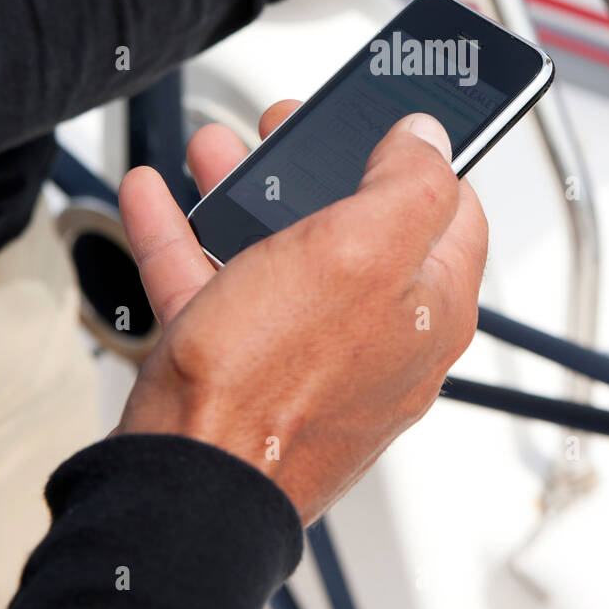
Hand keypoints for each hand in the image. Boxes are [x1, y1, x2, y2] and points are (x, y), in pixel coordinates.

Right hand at [115, 104, 487, 525]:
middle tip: (286, 127)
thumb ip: (411, 184)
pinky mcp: (246, 374)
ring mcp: (310, 356)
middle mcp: (379, 335)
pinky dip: (186, 240)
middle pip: (357, 226)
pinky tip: (155, 200)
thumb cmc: (275, 384)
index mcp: (430, 306)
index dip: (422, 155)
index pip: (453, 212)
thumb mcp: (361, 251)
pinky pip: (219, 288)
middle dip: (317, 166)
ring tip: (214, 150)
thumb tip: (431, 138)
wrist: (186, 488)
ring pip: (282, 253)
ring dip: (244, 193)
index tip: (388, 120)